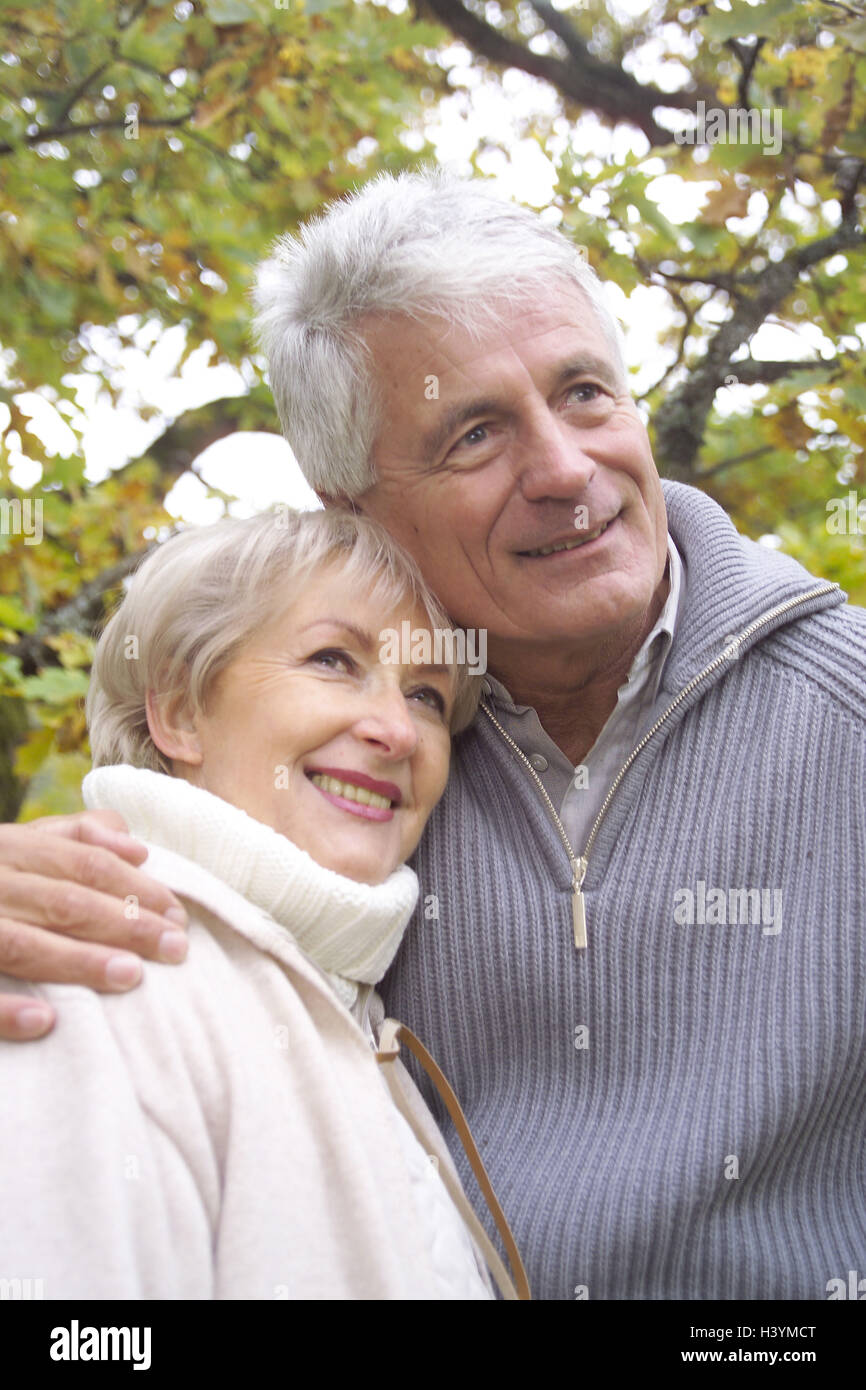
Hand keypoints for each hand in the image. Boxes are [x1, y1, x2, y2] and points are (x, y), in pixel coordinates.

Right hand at [0, 810, 188, 1041]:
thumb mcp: (14, 847)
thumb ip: (72, 839)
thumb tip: (136, 848)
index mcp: (5, 847)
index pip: (82, 864)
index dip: (135, 888)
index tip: (179, 915)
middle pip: (62, 900)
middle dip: (125, 924)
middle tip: (174, 949)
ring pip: (20, 942)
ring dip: (77, 961)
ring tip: (130, 978)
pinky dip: (5, 1009)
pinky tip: (46, 1023)